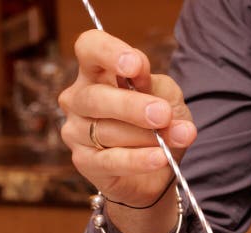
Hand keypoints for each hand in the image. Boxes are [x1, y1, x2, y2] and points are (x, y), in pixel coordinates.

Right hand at [59, 30, 196, 232]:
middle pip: (95, 97)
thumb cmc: (157, 123)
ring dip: (145, 136)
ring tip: (174, 139)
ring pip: (105, 131)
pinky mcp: (84, 162)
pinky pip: (110, 160)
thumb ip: (160, 91)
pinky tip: (160, 157)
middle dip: (131, 106)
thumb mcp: (167, 98)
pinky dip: (138, 160)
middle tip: (162, 115)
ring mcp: (76, 131)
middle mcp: (79, 98)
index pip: (89, 48)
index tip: (136, 66)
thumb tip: (156, 100)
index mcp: (96, 71)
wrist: (157, 167)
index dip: (109, 53)